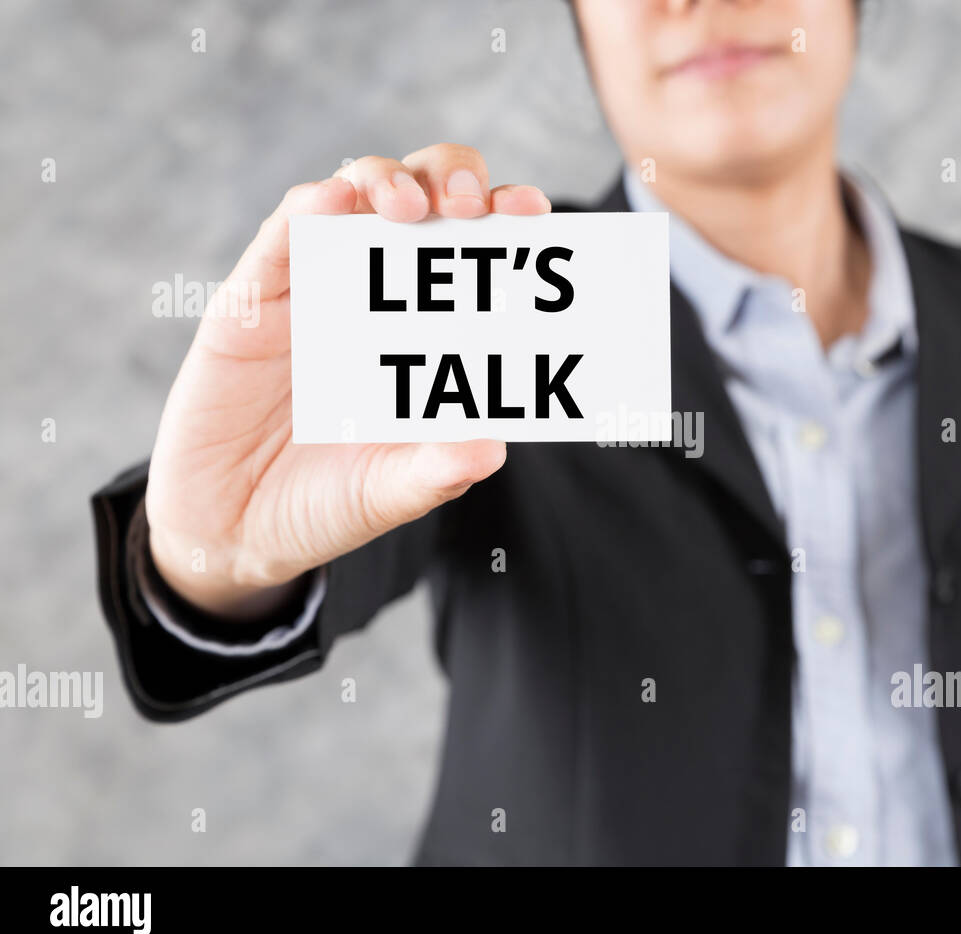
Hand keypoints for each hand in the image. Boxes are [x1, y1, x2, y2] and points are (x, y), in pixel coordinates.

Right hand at [145, 145, 549, 617]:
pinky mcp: (250, 302)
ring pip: (354, 195)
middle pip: (425, 198)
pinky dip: (307, 210)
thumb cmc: (324, 503)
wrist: (230, 531)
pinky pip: (279, 239)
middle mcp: (377, 296)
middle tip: (472, 206)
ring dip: (388, 183)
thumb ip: (437, 471)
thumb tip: (494, 448)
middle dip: (454, 182)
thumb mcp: (389, 493)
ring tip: (409, 206)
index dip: (506, 220)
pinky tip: (331, 201)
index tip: (536, 214)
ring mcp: (314, 291)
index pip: (475, 253)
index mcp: (427, 332)